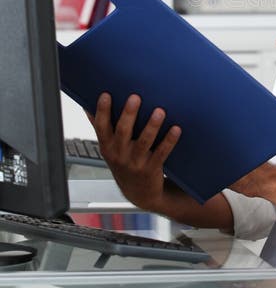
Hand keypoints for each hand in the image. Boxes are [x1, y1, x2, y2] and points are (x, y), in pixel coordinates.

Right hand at [90, 93, 179, 212]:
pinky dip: (169, 141)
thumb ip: (100, 128)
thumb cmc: (123, 163)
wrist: (138, 193)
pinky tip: (176, 129)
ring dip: (152, 126)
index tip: (106, 95)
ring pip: (144, 141)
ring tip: (159, 111)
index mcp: (108, 146)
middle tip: (135, 97)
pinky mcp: (152, 167)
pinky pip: (162, 153)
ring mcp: (136, 162)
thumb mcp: (108, 148)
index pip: (102, 127)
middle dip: (129, 114)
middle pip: (123, 132)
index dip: (103, 111)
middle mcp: (120, 154)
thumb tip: (87, 107)